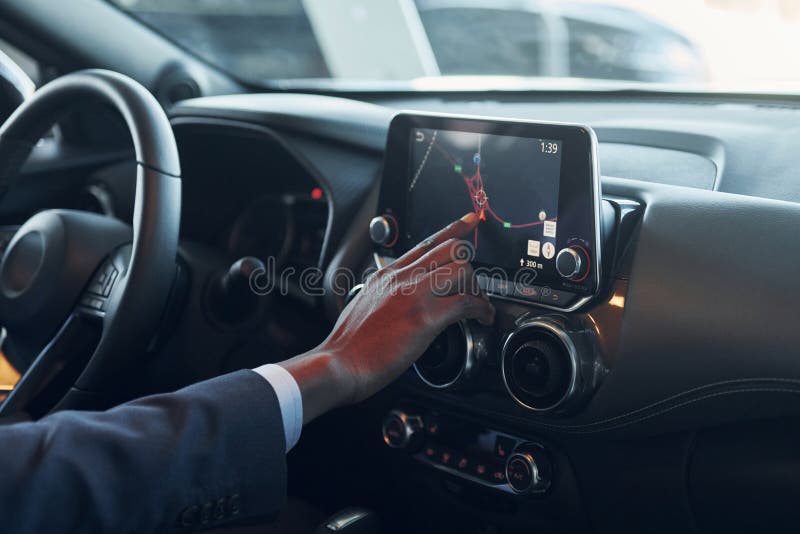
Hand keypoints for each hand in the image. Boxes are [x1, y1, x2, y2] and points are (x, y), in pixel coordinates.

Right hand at [280, 212, 494, 422]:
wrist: (339, 364)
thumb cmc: (350, 344)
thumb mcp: (364, 303)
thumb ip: (386, 293)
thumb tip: (402, 298)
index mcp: (388, 273)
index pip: (427, 242)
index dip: (454, 229)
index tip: (470, 221)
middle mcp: (402, 278)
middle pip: (451, 250)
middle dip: (472, 268)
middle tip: (476, 289)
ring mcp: (413, 295)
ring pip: (462, 271)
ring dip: (478, 290)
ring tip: (478, 309)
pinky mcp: (423, 317)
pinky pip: (465, 303)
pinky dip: (481, 310)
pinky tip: (482, 319)